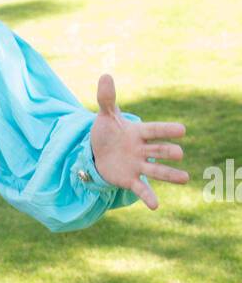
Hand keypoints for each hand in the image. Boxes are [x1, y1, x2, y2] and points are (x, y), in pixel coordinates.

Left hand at [89, 73, 186, 209]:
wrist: (97, 152)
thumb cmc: (107, 131)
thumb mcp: (105, 115)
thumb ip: (107, 98)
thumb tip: (105, 76)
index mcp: (138, 132)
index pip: (153, 130)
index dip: (165, 130)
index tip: (182, 129)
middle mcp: (142, 149)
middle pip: (157, 150)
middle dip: (167, 152)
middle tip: (179, 153)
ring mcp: (137, 165)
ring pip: (156, 170)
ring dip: (169, 174)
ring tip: (185, 179)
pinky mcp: (130, 180)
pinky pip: (141, 188)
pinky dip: (148, 197)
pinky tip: (156, 206)